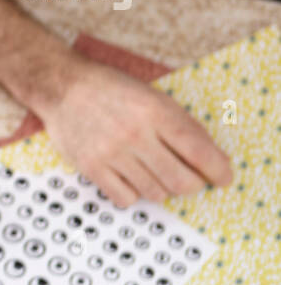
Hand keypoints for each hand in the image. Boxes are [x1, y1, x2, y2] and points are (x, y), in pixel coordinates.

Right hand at [37, 60, 233, 207]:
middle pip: (181, 181)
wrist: (62, 86)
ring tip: (154, 174)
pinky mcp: (91, 167)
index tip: (222, 178)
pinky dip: (134, 194)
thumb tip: (211, 157)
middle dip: (193, 185)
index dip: (217, 170)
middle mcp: (135, 134)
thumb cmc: (112, 90)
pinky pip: (125, 198)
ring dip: (162, 188)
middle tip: (190, 180)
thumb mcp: (153, 96)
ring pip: (155, 193)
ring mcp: (111, 153)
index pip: (199, 151)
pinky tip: (130, 178)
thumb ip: (181, 124)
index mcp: (156, 111)